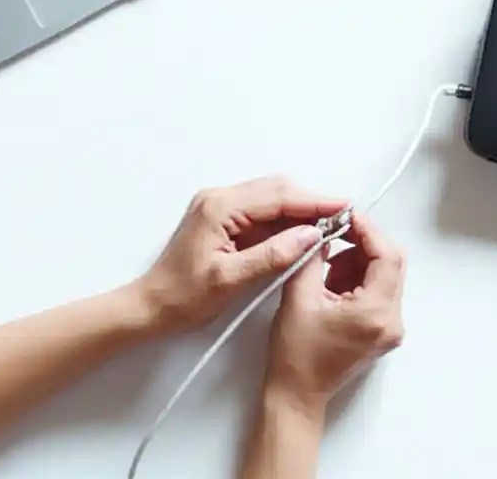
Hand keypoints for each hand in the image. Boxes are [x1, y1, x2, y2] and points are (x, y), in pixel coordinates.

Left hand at [139, 176, 347, 331]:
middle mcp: (220, 198)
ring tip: (330, 226)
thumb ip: (272, 254)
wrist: (151, 306)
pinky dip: (285, 221)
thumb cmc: (183, 297)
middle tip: (343, 217)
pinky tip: (303, 234)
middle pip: (277, 189)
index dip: (314, 200)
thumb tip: (311, 235)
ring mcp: (220, 207)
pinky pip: (262, 213)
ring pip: (272, 199)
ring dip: (300, 210)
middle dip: (311, 202)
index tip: (344, 207)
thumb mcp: (230, 280)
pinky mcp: (223, 220)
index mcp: (219, 207)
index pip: (278, 195)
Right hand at [264, 215, 405, 411]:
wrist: (297, 394)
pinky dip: (358, 279)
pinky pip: (378, 292)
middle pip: (391, 264)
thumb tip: (322, 230)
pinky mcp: (382, 332)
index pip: (387, 256)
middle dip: (363, 245)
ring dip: (359, 262)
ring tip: (326, 267)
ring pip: (385, 276)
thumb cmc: (295, 354)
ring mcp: (390, 328)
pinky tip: (332, 283)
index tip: (346, 217)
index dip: (368, 230)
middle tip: (334, 236)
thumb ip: (313, 256)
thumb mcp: (299, 295)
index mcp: (375, 312)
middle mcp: (392, 321)